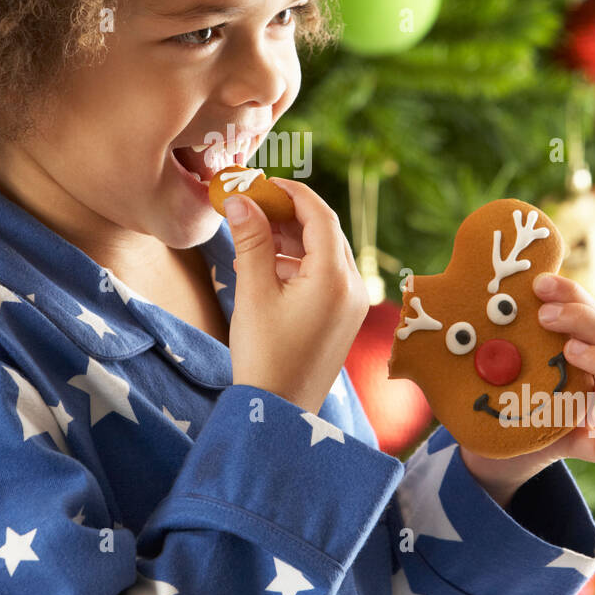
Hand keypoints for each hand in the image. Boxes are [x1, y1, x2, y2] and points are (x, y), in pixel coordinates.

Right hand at [226, 177, 368, 415]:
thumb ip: (251, 240)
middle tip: (253, 205)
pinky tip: (265, 268)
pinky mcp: (343, 318)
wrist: (279, 412)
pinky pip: (325, 276)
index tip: (261, 182)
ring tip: (251, 238)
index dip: (290, 192)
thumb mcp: (253, 291)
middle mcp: (353, 286)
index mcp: (335, 276)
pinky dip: (297, 264)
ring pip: (324, 253)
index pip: (319, 215)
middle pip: (324, 231)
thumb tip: (241, 200)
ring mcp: (351, 304)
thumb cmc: (264, 355)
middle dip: (288, 214)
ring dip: (290, 240)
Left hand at [458, 271, 594, 505]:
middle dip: (584, 318)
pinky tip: (591, 417)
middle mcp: (594, 374)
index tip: (538, 283)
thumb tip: (429, 293)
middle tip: (544, 314)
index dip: (573, 294)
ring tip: (568, 349)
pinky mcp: (587, 444)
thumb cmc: (491, 387)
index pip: (590, 311)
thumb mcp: (484, 354)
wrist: (488, 441)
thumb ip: (477, 329)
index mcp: (575, 343)